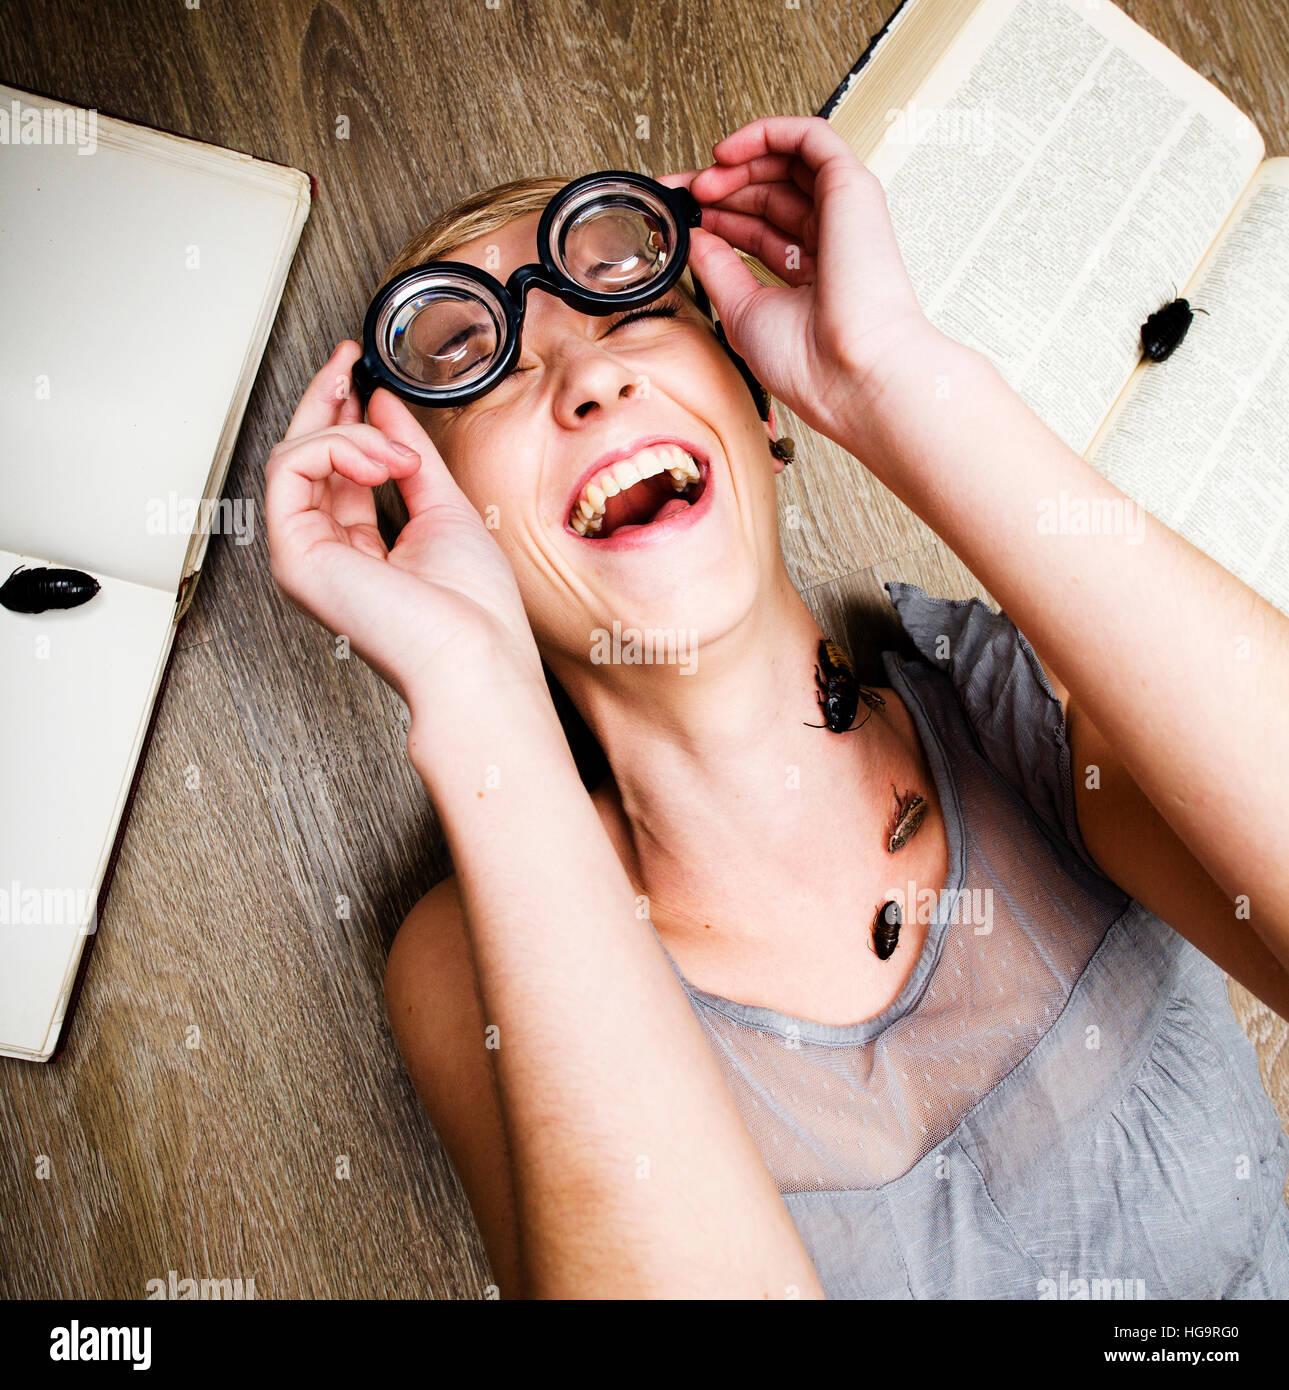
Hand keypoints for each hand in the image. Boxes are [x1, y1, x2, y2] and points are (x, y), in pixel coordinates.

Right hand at [266, 341, 542, 707]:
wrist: (476, 655)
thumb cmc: (474, 610)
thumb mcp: (445, 507)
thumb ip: (410, 455)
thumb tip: (382, 405)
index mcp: (361, 549)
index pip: (335, 468)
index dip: (343, 414)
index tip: (360, 371)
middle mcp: (327, 553)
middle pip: (306, 457)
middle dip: (326, 400)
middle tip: (350, 361)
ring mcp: (306, 556)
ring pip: (295, 456)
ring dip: (348, 431)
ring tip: (398, 452)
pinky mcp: (295, 555)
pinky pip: (291, 469)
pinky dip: (338, 448)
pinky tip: (382, 460)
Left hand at [661, 115, 937, 444]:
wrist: (848, 373)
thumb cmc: (810, 362)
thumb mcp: (742, 311)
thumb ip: (718, 269)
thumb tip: (696, 238)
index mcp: (808, 274)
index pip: (757, 228)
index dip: (716, 216)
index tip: (678, 216)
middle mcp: (829, 240)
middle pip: (768, 192)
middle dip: (719, 187)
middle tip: (681, 195)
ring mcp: (842, 212)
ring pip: (787, 162)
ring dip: (738, 163)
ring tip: (701, 182)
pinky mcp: (852, 188)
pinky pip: (811, 137)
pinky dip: (768, 133)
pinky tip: (729, 152)